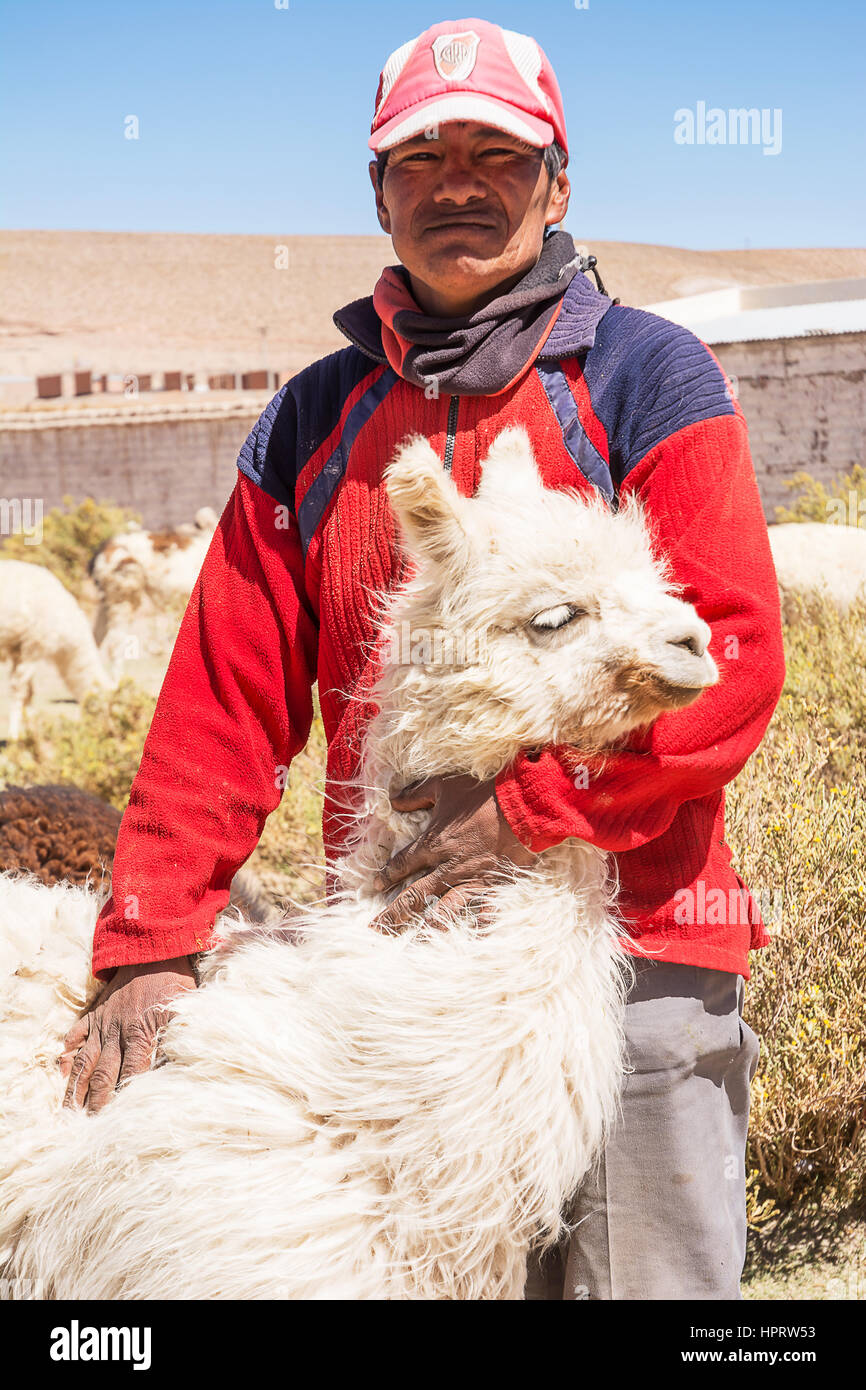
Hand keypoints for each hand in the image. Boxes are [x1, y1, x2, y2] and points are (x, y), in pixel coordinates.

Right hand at [58, 956, 196, 1113]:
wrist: (153, 949)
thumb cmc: (173, 982)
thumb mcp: (183, 1009)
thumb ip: (176, 1039)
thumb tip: (176, 1069)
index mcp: (140, 1034)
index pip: (130, 1075)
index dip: (123, 1099)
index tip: (117, 1122)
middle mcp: (116, 1032)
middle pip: (102, 1075)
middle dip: (95, 1103)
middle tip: (88, 1127)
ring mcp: (102, 1022)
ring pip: (84, 1060)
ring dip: (75, 1086)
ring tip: (68, 1110)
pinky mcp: (96, 1012)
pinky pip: (77, 1033)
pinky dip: (68, 1049)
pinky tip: (62, 1066)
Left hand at [370, 773, 536, 933]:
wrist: (520, 806)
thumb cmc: (481, 795)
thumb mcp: (443, 786)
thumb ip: (416, 794)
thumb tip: (392, 798)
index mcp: (433, 844)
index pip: (402, 865)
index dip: (387, 875)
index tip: (377, 886)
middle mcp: (447, 868)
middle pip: (413, 896)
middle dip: (393, 915)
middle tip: (377, 929)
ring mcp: (470, 881)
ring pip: (443, 911)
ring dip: (427, 930)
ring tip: (414, 945)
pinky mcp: (494, 887)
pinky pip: (483, 913)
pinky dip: (477, 928)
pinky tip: (469, 941)